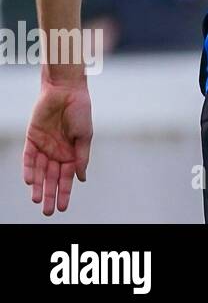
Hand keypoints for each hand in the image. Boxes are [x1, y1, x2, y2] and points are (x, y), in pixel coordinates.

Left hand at [23, 77, 91, 215]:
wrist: (66, 90)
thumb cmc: (80, 111)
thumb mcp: (85, 135)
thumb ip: (82, 157)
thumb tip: (82, 179)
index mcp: (71, 153)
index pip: (66, 177)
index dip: (64, 192)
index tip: (62, 208)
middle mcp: (56, 152)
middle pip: (51, 178)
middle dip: (49, 194)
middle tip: (47, 212)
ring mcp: (44, 146)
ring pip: (38, 171)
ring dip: (37, 186)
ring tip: (36, 200)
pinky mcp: (32, 138)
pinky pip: (28, 157)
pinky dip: (28, 169)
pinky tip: (29, 181)